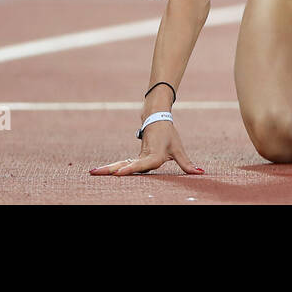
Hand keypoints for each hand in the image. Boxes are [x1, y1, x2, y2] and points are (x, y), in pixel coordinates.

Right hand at [89, 120, 203, 175]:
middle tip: (95, 173)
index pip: (142, 164)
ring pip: (120, 164)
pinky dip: (110, 168)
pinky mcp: (133, 157)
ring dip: (106, 169)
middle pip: (126, 165)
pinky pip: (121, 164)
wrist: (157, 118)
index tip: (119, 172)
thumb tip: (200, 173)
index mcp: (155, 156)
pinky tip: (98, 172)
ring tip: (92, 172)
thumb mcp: (178, 149)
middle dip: (111, 170)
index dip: (131, 168)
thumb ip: (186, 164)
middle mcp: (144, 157)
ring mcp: (137, 157)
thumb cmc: (169, 135)